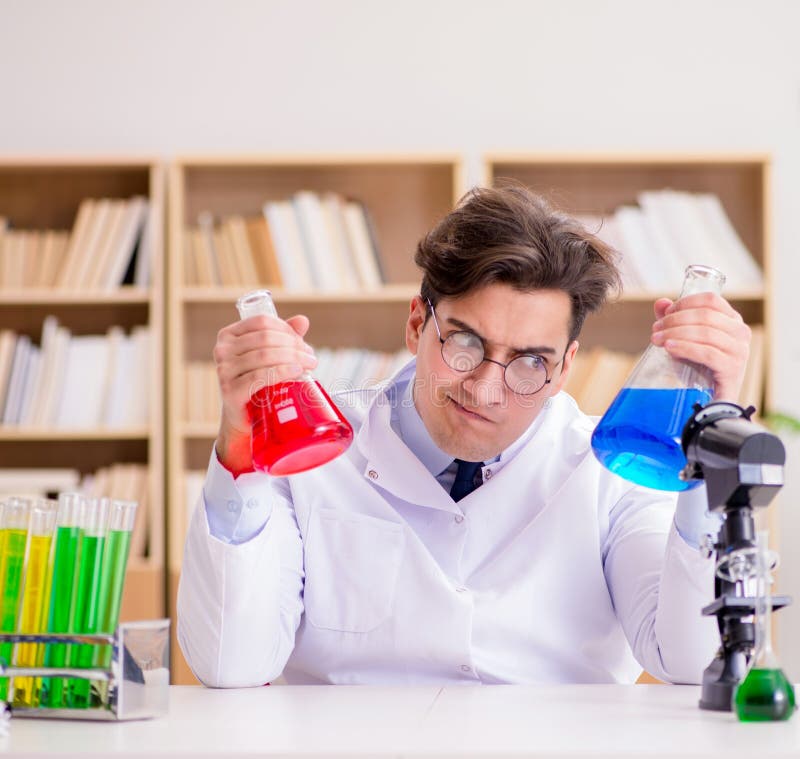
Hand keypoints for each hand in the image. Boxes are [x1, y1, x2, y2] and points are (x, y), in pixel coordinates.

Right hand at [212, 313, 317, 471]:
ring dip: (293, 358)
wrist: (244, 417)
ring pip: (264, 356)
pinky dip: (282, 372)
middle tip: (310, 357)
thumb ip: (284, 336)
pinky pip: (260, 376)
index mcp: (229, 335)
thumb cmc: (257, 382)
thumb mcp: (269, 356)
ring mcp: (224, 371)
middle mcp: (222, 350)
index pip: (262, 322)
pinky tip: (296, 372)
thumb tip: (303, 320)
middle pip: (266, 338)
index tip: (303, 344)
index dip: (287, 329)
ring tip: (309, 365)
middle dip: (294, 345)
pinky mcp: (230, 391)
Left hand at [650, 292, 749, 401]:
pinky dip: (685, 348)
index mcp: (731, 321)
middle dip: (675, 320)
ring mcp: (739, 351)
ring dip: (676, 333)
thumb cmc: (698, 366)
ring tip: (657, 340)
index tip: (664, 314)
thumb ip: (674, 319)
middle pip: (705, 315)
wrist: (710, 401)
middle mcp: (740, 333)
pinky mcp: (733, 369)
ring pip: (706, 333)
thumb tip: (660, 302)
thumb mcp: (685, 339)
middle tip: (655, 330)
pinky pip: (707, 353)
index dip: (684, 303)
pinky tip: (669, 348)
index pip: (710, 300)